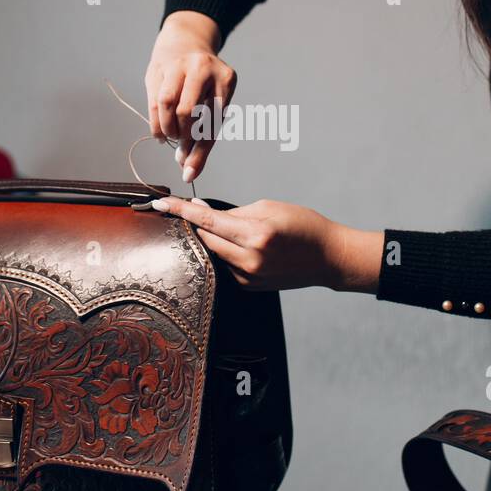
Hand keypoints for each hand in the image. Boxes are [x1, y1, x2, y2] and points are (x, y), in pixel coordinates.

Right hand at [146, 11, 234, 183]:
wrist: (184, 44)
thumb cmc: (203, 85)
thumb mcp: (213, 106)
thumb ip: (203, 138)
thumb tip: (188, 171)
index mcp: (226, 79)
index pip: (214, 121)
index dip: (200, 151)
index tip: (189, 173)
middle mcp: (204, 68)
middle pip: (189, 112)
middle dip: (182, 136)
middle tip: (180, 144)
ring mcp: (180, 65)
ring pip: (167, 105)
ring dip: (167, 129)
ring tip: (170, 136)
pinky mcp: (159, 68)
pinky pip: (154, 102)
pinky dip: (155, 123)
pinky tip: (160, 132)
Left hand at [150, 195, 383, 293]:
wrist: (329, 258)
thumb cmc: (304, 226)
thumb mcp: (270, 207)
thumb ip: (235, 211)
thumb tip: (204, 212)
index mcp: (255, 235)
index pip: (207, 221)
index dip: (181, 211)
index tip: (161, 204)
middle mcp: (249, 259)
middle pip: (205, 239)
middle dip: (196, 223)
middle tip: (190, 209)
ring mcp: (248, 276)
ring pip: (213, 253)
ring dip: (211, 238)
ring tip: (228, 227)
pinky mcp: (249, 286)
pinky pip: (225, 265)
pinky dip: (225, 252)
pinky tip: (239, 245)